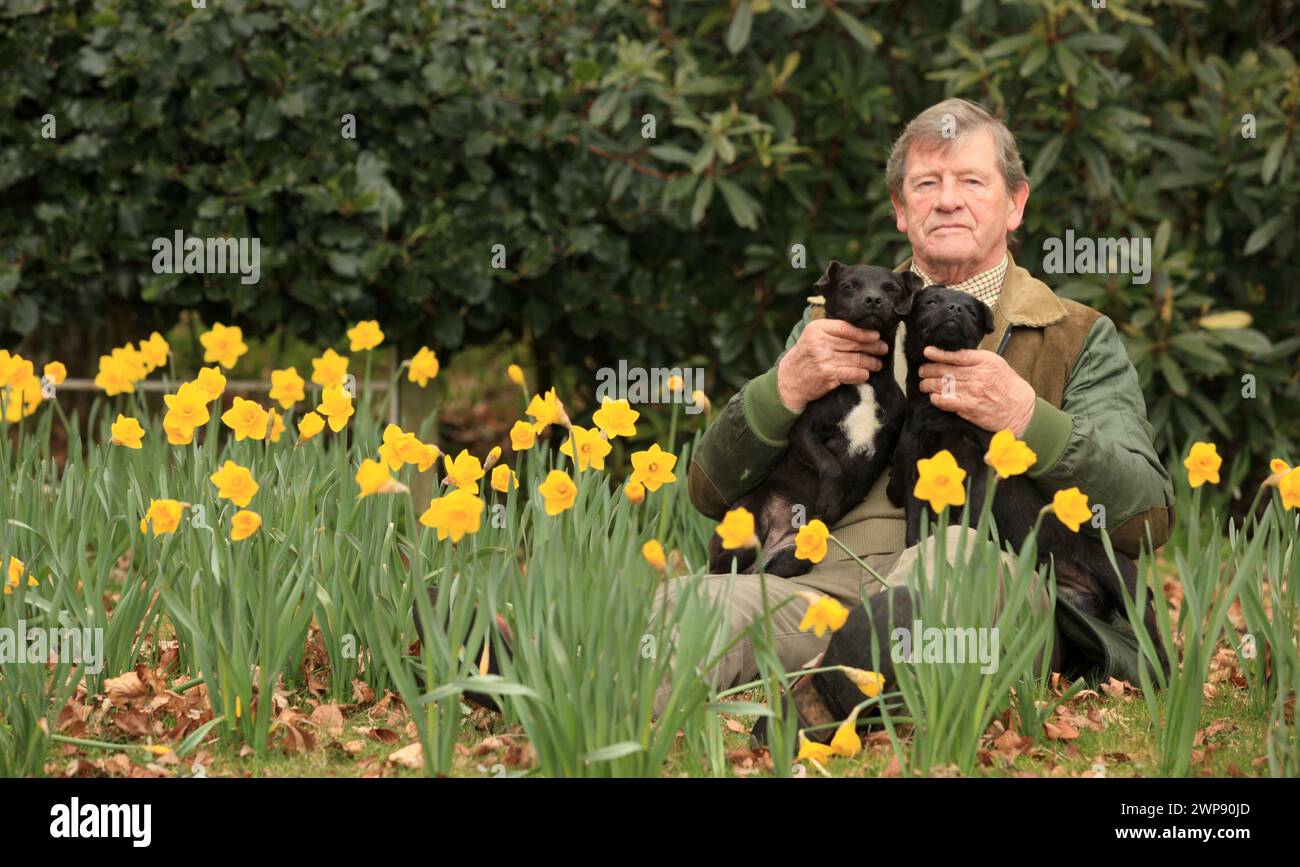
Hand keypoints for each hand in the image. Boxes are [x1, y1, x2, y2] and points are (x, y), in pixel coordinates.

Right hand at [776, 319, 888, 411]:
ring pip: (856, 359)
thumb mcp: (812, 337)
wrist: (788, 381)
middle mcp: (820, 342)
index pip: (846, 328)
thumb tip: (861, 330)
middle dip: (872, 347)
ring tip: (877, 363)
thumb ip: (831, 331)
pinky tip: (866, 374)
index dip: (864, 332)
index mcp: (816, 329)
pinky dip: (862, 374)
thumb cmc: (804, 357)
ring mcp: (824, 359)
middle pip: (853, 343)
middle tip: (882, 349)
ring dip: (871, 362)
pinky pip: (853, 373)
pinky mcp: (827, 375)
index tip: (876, 335)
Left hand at [917, 347, 1035, 433]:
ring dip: (928, 384)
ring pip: (942, 385)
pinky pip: (946, 401)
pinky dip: (936, 398)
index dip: (939, 354)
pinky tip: (933, 397)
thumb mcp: (996, 365)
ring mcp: (973, 391)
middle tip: (922, 371)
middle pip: (946, 370)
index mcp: (985, 361)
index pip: (957, 355)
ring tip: (923, 384)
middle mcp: (978, 375)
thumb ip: (977, 360)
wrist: (1020, 408)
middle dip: (929, 370)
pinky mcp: (969, 407)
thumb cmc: (1007, 385)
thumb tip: (954, 356)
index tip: (927, 352)